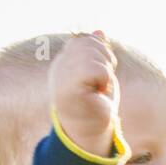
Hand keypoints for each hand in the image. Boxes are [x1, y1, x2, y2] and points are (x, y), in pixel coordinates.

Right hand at [50, 30, 119, 157]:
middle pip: (89, 42)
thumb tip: (99, 31)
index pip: (84, 38)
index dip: (100, 50)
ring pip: (93, 54)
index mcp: (65, 60)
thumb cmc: (95, 105)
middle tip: (103, 82)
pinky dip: (104, 79)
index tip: (102, 72)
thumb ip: (97, 53)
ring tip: (100, 88)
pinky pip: (94, 68)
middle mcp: (60, 65)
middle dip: (105, 59)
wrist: (89, 133)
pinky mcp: (69, 87)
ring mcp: (62, 75)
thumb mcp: (99, 74)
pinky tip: (98, 92)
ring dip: (105, 71)